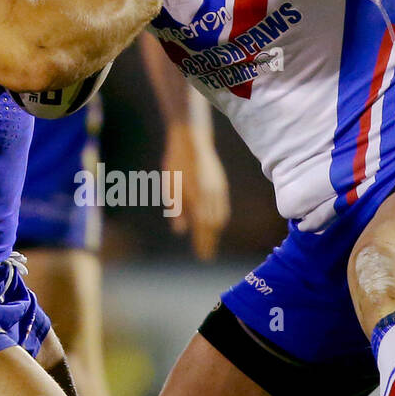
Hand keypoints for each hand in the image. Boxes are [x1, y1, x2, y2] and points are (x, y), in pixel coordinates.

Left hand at [163, 122, 230, 259]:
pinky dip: (220, 219)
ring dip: (215, 232)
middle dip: (210, 241)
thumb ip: (176, 209)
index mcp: (198, 197)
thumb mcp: (170, 186)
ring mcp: (218, 189)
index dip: (203, 243)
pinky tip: (215, 223)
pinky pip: (223, 207)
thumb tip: (180, 230)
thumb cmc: (176, 163)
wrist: (191, 139)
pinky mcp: (220, 184)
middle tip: (206, 255)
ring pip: (220, 216)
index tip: (202, 256)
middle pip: (213, 225)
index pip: (202, 227)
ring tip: (210, 242)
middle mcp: (211, 195)